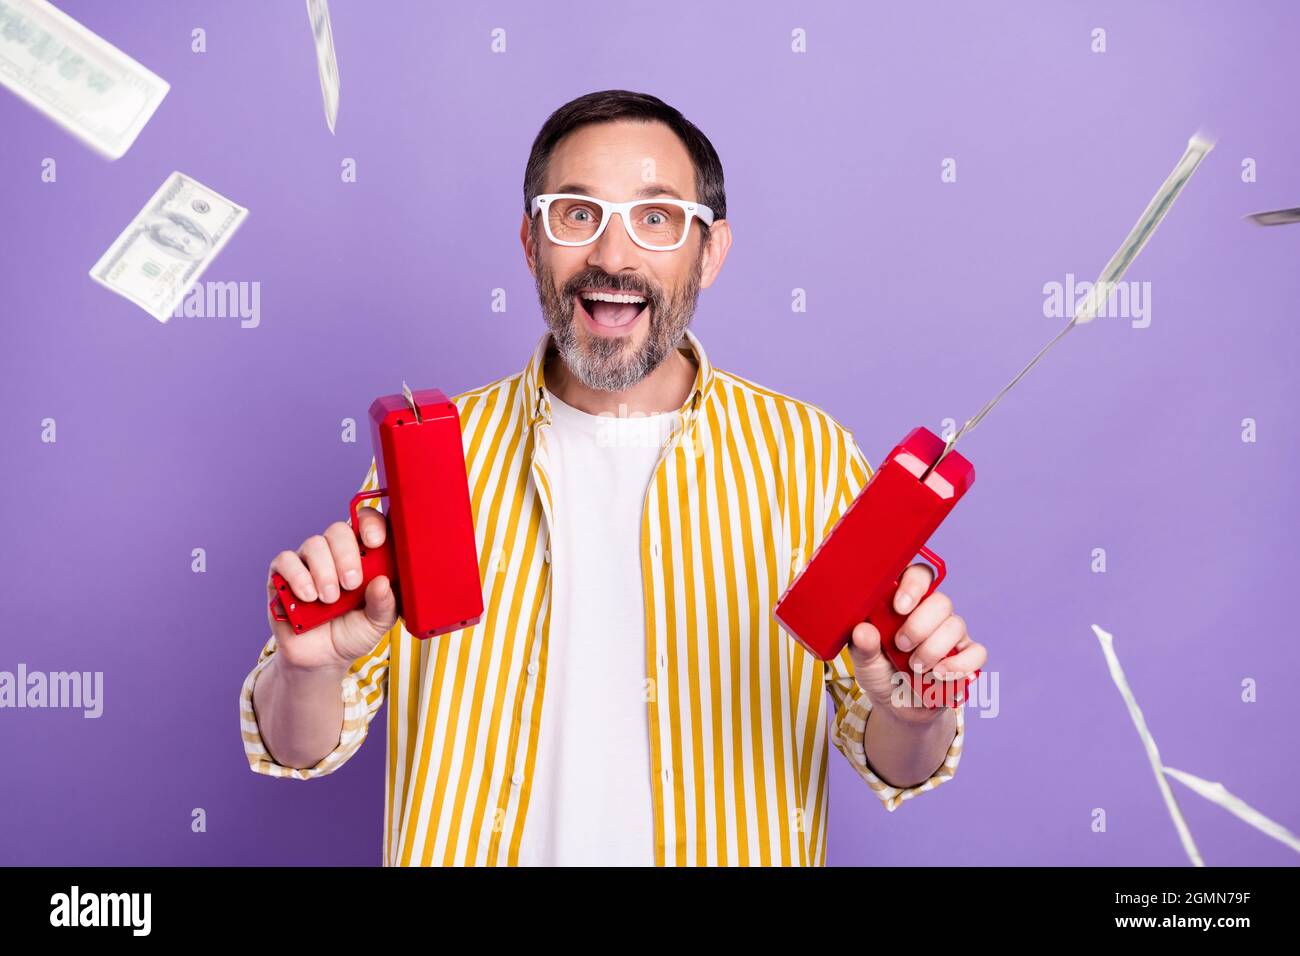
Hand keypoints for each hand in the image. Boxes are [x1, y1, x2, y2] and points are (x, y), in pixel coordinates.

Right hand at [265, 507, 397, 670]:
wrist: (321, 659)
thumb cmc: (353, 633)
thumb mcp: (377, 623)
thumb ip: (385, 604)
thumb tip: (382, 582)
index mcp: (364, 556)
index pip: (366, 523)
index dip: (371, 524)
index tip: (375, 542)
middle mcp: (335, 553)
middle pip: (338, 530)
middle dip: (346, 555)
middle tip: (352, 584)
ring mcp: (308, 561)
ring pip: (314, 544)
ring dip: (324, 572)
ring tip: (329, 600)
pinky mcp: (282, 575)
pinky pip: (285, 560)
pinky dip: (298, 577)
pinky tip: (308, 597)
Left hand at [847, 563, 986, 719]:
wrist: (899, 707)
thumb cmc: (881, 673)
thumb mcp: (865, 661)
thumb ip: (863, 646)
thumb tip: (863, 631)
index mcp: (905, 603)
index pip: (918, 575)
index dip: (914, 584)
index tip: (900, 608)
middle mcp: (931, 613)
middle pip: (941, 601)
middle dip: (920, 627)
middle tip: (901, 646)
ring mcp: (952, 634)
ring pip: (956, 626)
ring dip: (933, 650)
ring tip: (914, 668)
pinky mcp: (967, 657)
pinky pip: (976, 653)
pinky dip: (959, 666)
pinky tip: (939, 675)